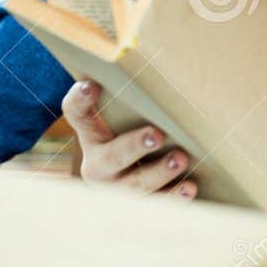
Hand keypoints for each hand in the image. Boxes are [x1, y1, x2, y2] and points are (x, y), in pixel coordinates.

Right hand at [60, 79, 196, 198]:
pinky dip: (173, 198)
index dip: (80, 100)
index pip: (77, 114)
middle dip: (135, 146)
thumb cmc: (133, 140)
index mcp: (92, 137)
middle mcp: (99, 165)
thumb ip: (136, 100)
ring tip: (180, 159)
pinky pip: (155, 206)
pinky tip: (190, 188)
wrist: (128, 189)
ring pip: (135, 185)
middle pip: (112, 156)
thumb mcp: (126, 121)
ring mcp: (117, 191)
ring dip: (159, 173)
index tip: (90, 85)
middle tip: (158, 134)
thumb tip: (172, 57)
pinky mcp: (137, 209)